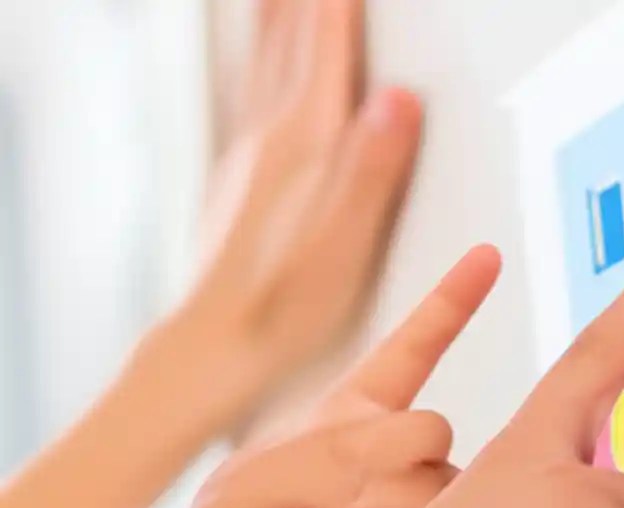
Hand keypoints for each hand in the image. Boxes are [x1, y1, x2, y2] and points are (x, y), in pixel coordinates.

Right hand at [78, 246, 500, 507]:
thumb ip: (410, 496)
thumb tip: (436, 470)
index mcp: (348, 425)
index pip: (404, 355)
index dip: (449, 303)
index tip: (490, 253)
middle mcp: (315, 434)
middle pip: (421, 431)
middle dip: (428, 490)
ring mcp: (271, 469)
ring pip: (380, 482)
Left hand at [157, 0, 423, 431]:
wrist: (216, 346)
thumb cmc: (286, 307)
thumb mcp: (347, 243)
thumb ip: (373, 167)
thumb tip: (398, 99)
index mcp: (304, 147)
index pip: (327, 52)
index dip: (341, 6)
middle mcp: (270, 141)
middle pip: (292, 45)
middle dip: (309, 2)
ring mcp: (248, 158)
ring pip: (266, 64)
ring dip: (279, 19)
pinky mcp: (239, 181)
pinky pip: (252, 95)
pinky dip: (263, 61)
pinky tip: (265, 67)